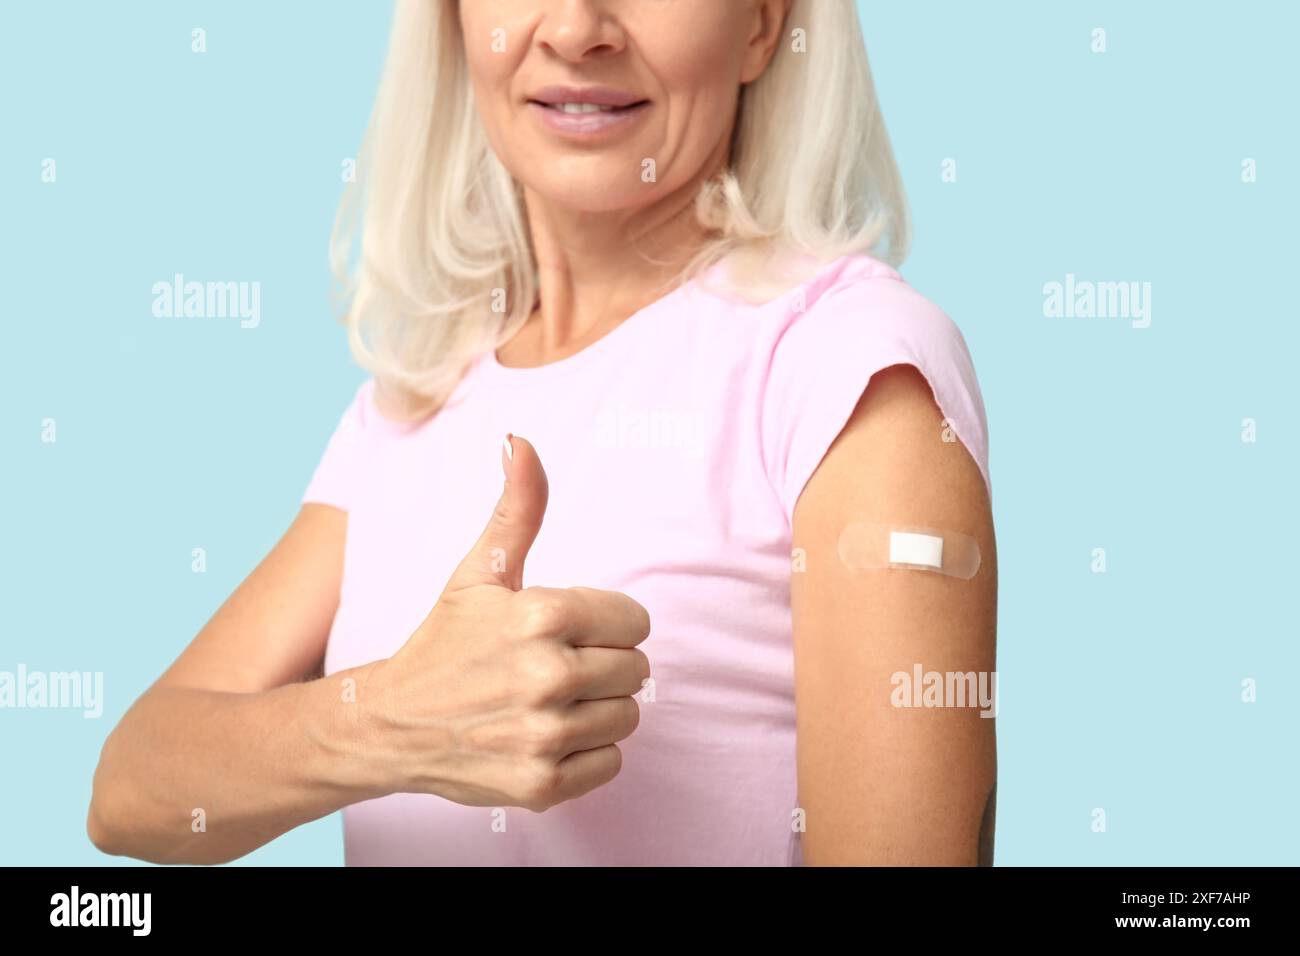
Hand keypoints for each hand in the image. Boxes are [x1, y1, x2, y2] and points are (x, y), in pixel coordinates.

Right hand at [359, 435, 650, 811]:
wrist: (389, 725)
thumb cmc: (443, 643)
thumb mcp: (480, 572)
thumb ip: (518, 507)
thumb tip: (522, 441)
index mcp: (542, 615)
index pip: (636, 621)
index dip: (606, 624)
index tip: (568, 632)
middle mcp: (546, 676)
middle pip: (636, 669)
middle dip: (603, 665)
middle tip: (554, 668)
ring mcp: (544, 734)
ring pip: (627, 715)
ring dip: (597, 709)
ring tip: (549, 702)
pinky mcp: (542, 784)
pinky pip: (612, 762)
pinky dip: (589, 752)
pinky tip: (547, 736)